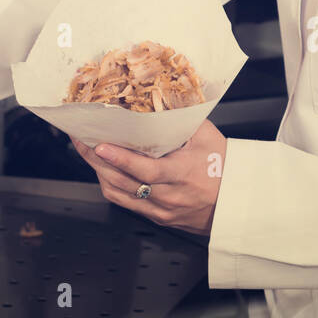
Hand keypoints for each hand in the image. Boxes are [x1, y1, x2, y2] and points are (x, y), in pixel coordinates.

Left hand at [71, 119, 227, 235]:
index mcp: (183, 174)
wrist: (238, 203)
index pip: (146, 171)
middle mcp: (170, 196)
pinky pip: (127, 203)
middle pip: (124, 183)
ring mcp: (162, 210)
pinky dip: (111, 186)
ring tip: (86, 152)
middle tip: (80, 140)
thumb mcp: (208, 136)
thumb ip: (182, 120)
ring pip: (120, 195)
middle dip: (97, 161)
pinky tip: (103, 171)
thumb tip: (159, 99)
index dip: (121, 159)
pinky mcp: (158, 218)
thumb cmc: (224, 167)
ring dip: (99, 173)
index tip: (101, 145)